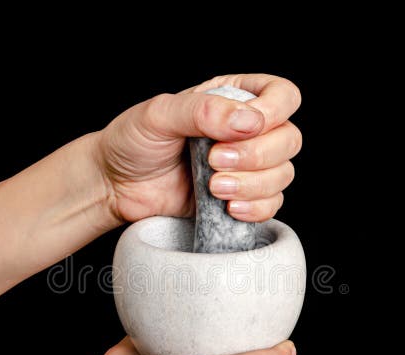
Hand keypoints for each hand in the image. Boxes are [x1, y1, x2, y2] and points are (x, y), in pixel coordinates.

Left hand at [96, 74, 301, 222]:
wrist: (115, 185)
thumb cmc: (132, 142)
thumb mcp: (159, 114)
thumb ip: (202, 110)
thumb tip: (249, 121)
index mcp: (233, 98)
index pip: (283, 96)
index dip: (275, 112)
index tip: (246, 127)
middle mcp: (246, 131)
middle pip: (290, 139)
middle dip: (257, 155)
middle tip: (214, 162)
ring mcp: (247, 167)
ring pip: (283, 174)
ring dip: (253, 185)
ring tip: (213, 187)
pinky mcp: (241, 198)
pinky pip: (271, 205)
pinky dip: (255, 208)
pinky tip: (228, 209)